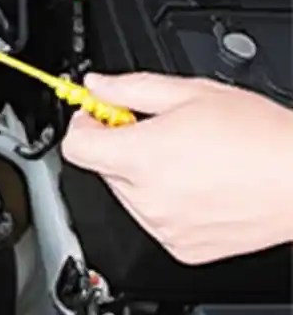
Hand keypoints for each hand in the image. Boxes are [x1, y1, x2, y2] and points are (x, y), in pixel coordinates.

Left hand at [62, 72, 292, 264]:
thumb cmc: (258, 136)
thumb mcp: (189, 92)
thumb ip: (129, 88)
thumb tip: (96, 85)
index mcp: (140, 157)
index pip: (75, 146)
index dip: (84, 123)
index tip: (99, 115)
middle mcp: (146, 197)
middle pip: (103, 167)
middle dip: (120, 145)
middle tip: (158, 131)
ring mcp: (164, 226)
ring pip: (128, 194)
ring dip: (143, 175)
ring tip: (189, 159)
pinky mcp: (182, 247)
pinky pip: (155, 219)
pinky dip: (166, 203)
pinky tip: (198, 185)